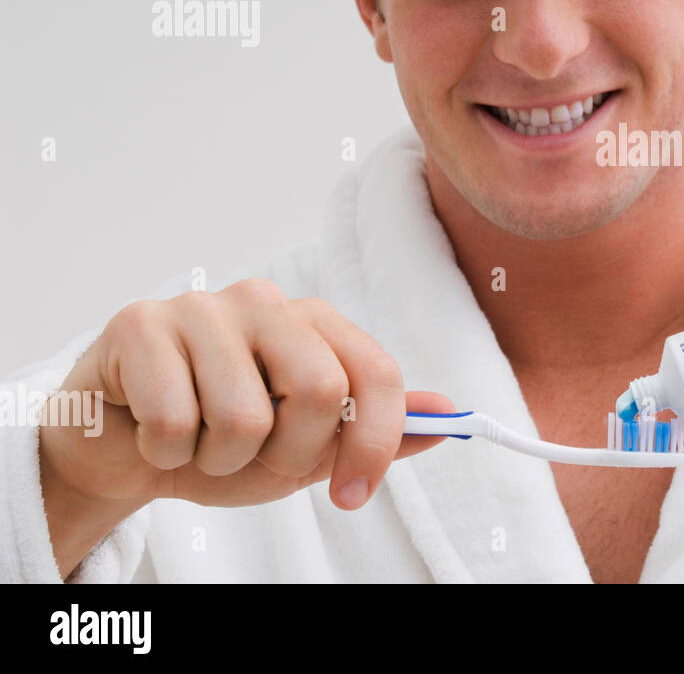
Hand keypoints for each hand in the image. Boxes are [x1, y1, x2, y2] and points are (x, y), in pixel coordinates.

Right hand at [40, 279, 452, 537]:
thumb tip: (448, 414)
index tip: (352, 494)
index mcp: (317, 323)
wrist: (122, 446)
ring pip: (245, 417)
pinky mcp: (140, 324)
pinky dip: (169, 454)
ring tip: (202, 444)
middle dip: (290, 453)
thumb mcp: (309, 445)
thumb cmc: (222, 439)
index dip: (375, 443)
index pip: (378, 373)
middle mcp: (267, 302)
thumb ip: (377, 429)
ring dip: (221, 461)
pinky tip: (158, 435)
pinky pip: (176, 420)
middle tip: (256, 459)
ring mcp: (203, 306)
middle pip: (322, 390)